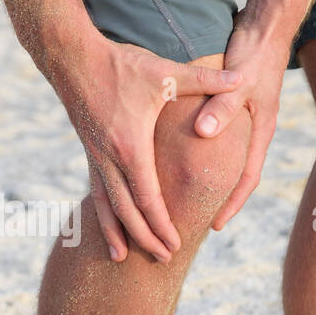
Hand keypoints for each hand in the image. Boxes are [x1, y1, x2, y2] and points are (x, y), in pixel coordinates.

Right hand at [56, 40, 242, 261]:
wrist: (70, 54)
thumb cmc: (120, 63)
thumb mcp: (166, 72)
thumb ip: (207, 80)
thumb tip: (244, 78)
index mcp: (131, 147)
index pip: (149, 198)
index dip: (163, 224)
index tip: (177, 245)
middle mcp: (109, 158)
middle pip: (128, 211)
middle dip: (145, 238)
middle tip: (164, 260)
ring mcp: (94, 156)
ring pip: (105, 205)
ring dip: (116, 232)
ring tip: (122, 258)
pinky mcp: (88, 151)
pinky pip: (95, 191)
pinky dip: (100, 213)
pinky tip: (105, 227)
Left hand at [191, 25, 286, 230]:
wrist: (267, 28)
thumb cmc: (254, 54)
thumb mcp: (240, 80)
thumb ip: (222, 106)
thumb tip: (204, 133)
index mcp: (260, 132)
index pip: (247, 178)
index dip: (232, 203)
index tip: (215, 224)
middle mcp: (255, 131)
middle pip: (240, 174)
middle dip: (223, 199)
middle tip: (200, 220)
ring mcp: (247, 121)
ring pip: (231, 159)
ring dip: (215, 178)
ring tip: (192, 194)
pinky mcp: (235, 109)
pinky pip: (222, 140)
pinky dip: (209, 154)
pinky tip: (191, 156)